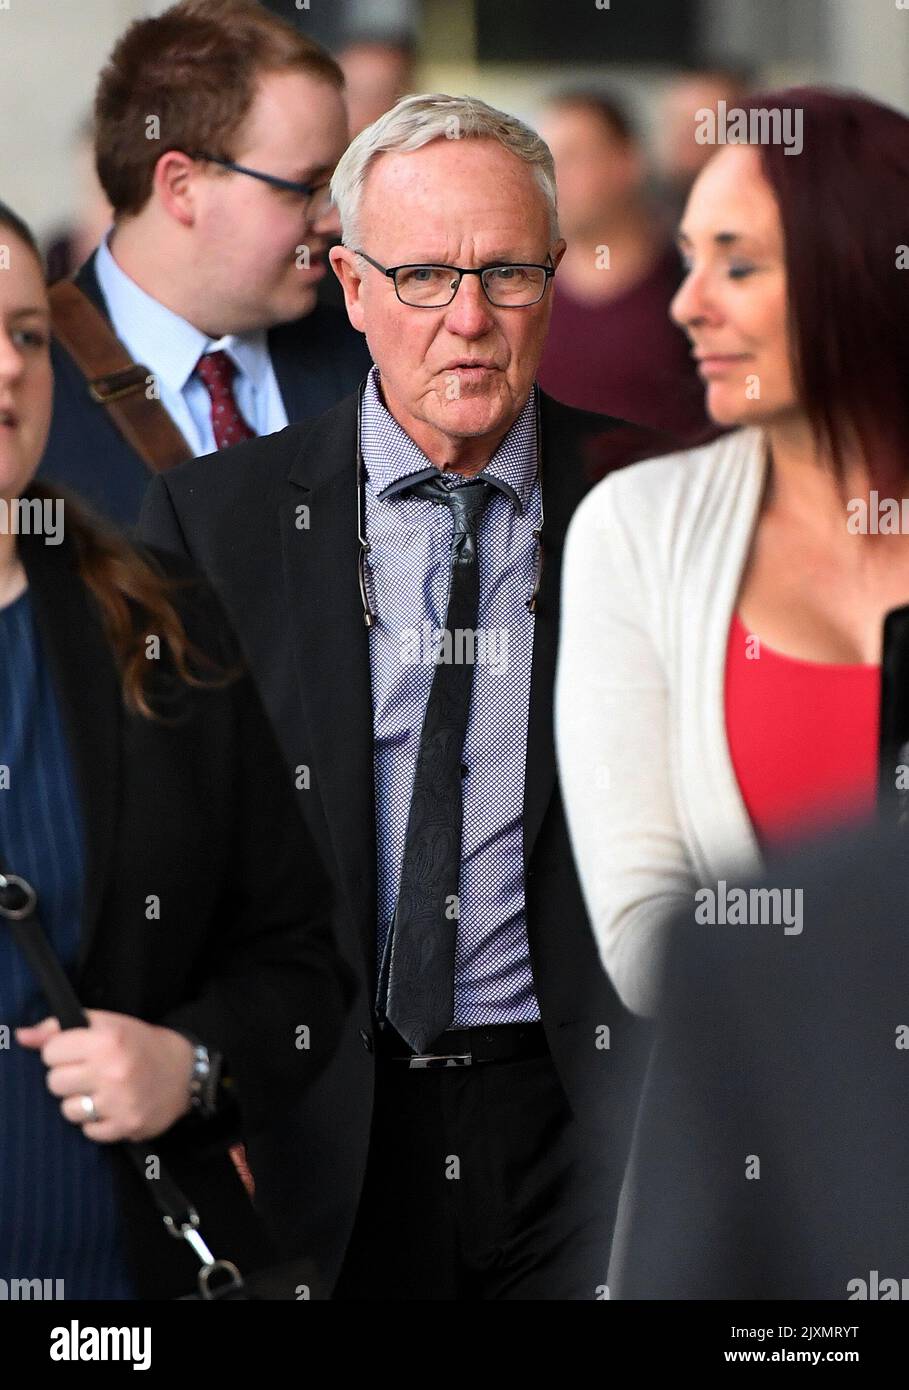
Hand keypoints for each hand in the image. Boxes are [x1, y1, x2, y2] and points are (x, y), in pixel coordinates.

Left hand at [15, 1012, 195, 1142]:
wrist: (185, 1071)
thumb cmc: (140, 1044)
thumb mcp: (106, 1025)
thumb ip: (59, 1029)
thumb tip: (21, 1036)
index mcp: (107, 1039)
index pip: (50, 1052)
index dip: (61, 1051)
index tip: (77, 1052)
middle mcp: (113, 1070)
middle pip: (54, 1082)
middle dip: (68, 1078)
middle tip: (89, 1073)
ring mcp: (120, 1101)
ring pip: (67, 1110)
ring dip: (80, 1102)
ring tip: (100, 1092)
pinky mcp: (126, 1126)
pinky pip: (88, 1131)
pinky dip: (97, 1122)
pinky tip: (112, 1108)